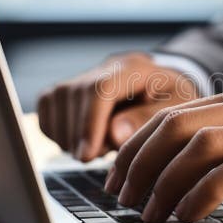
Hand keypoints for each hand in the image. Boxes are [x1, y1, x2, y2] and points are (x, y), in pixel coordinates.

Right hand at [37, 52, 198, 160]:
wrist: (164, 90)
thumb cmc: (172, 103)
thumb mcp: (175, 111)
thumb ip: (146, 121)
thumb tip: (114, 134)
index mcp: (134, 68)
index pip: (101, 88)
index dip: (90, 122)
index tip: (87, 154)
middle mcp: (106, 66)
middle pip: (73, 94)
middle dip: (77, 133)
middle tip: (94, 157)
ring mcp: (85, 75)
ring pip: (55, 100)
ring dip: (66, 134)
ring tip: (94, 149)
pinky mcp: (69, 89)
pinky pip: (47, 108)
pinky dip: (55, 130)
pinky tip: (79, 142)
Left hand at [106, 76, 222, 222]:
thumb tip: (188, 170)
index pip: (177, 113)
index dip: (138, 147)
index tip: (118, 180)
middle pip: (178, 125)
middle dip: (139, 166)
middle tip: (122, 201)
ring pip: (201, 145)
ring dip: (164, 183)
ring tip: (150, 215)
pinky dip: (203, 194)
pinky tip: (189, 216)